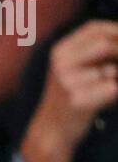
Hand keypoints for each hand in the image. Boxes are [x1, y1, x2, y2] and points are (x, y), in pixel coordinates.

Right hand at [27, 21, 117, 161]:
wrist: (50, 133)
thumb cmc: (67, 99)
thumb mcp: (70, 69)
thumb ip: (90, 52)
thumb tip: (117, 40)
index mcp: (60, 52)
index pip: (93, 29)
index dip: (115, 29)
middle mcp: (62, 64)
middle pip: (104, 44)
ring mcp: (69, 83)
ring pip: (111, 70)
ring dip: (116, 78)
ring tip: (109, 88)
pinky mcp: (79, 101)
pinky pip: (111, 89)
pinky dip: (114, 95)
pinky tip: (104, 103)